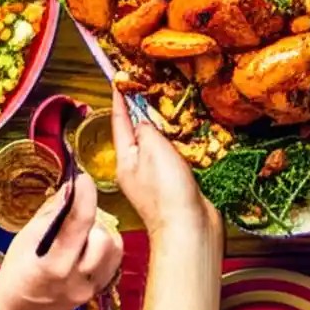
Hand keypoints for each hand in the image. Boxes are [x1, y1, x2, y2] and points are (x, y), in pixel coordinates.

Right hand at [0, 175, 122, 309]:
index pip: (80, 221)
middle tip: (74, 213)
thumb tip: (70, 187)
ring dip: (101, 230)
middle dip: (91, 217)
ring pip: (114, 246)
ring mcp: (91, 287)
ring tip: (80, 231)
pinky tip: (87, 244)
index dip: (84, 194)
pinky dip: (105, 244)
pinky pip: (114, 259)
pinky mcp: (100, 289)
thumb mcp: (23, 241)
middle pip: (103, 235)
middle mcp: (77, 279)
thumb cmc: (16, 278)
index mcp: (53, 265)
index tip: (82, 178)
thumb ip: (51, 214)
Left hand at [111, 90, 219, 240]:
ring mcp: (155, 179)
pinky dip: (177, 143)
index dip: (119, 99)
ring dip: (162, 126)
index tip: (120, 80)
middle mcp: (136, 169)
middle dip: (142, 111)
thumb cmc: (167, 192)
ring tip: (168, 106)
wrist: (190, 228)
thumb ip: (146, 129)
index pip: (119, 121)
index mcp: (124, 160)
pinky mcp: (175, 185)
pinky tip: (187, 136)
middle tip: (148, 87)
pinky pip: (173, 157)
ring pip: (156, 144)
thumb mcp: (152, 150)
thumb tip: (143, 120)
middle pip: (136, 133)